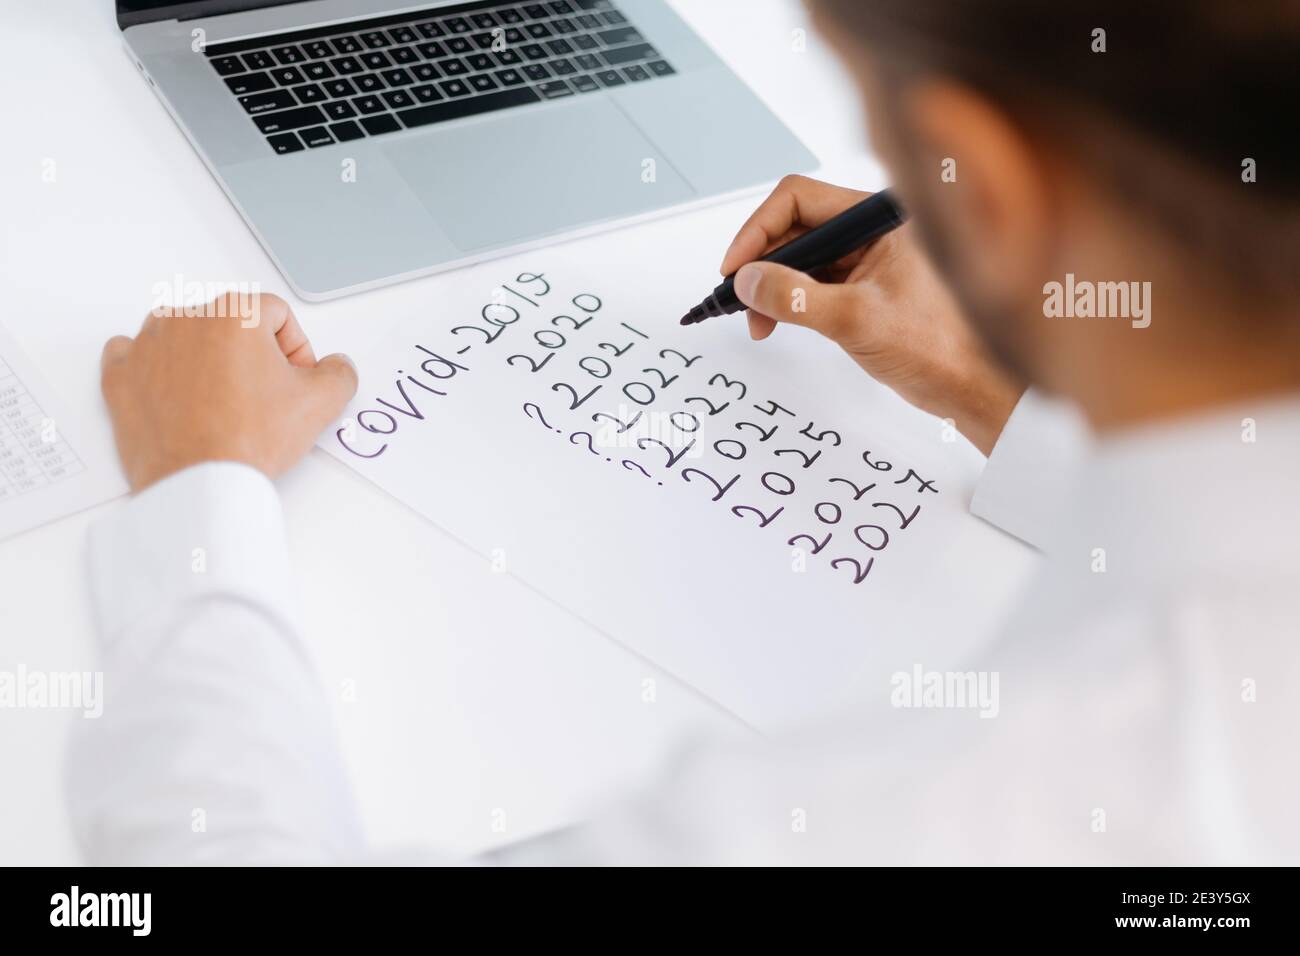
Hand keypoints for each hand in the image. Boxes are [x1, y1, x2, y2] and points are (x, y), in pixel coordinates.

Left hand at [101, 292, 357, 491]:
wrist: (198, 483)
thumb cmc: (249, 440)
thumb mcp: (320, 404)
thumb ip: (339, 373)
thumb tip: (336, 367)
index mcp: (235, 313)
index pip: (277, 315)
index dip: (295, 350)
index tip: (293, 381)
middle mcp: (186, 318)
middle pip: (231, 323)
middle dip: (250, 355)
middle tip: (261, 397)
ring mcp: (146, 344)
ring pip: (185, 336)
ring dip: (205, 360)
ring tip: (220, 402)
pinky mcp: (120, 375)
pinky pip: (134, 353)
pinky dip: (155, 369)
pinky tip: (176, 394)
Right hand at [721, 176, 1022, 454]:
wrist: (970, 386)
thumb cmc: (939, 346)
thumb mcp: (857, 320)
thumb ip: (797, 298)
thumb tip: (749, 280)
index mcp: (878, 218)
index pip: (799, 199)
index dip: (758, 229)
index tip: (736, 266)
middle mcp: (869, 231)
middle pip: (793, 226)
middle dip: (760, 261)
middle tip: (737, 296)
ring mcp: (863, 259)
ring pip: (797, 256)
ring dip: (769, 285)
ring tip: (756, 319)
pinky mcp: (858, 286)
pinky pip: (808, 281)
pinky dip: (784, 300)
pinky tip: (773, 320)